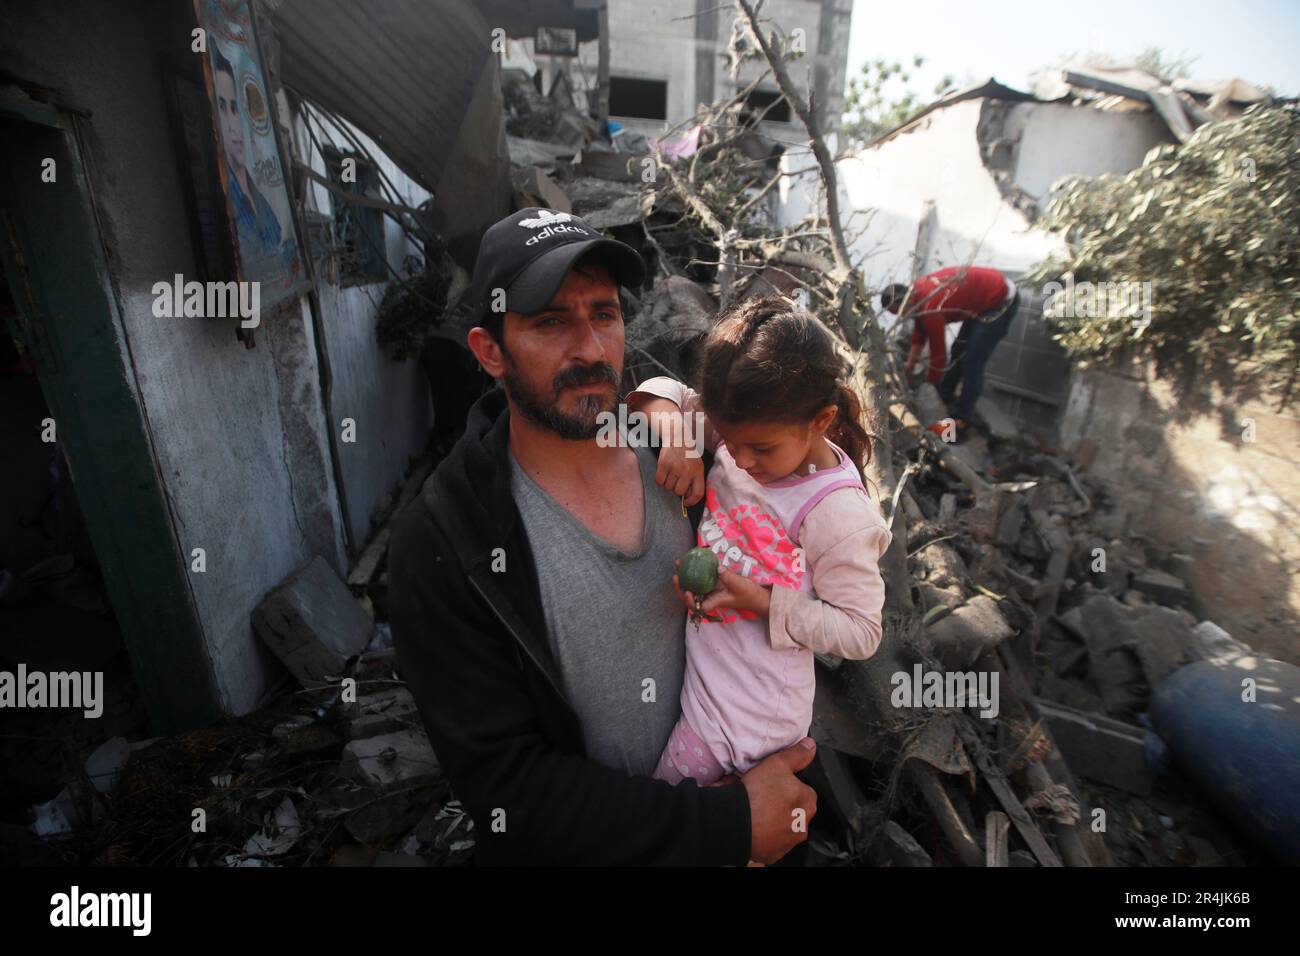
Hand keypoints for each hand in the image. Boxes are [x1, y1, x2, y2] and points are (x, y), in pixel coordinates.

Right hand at [656, 443, 704, 506]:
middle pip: (680, 492)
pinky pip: (659, 481)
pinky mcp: (663, 464)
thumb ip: (695, 481)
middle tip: (677, 481)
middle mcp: (687, 471)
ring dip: (668, 484)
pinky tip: (664, 473)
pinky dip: (660, 480)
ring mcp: (675, 468)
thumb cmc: (688, 454)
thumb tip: (687, 497)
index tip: (686, 503)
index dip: (692, 501)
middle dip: (677, 490)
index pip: (698, 493)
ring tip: (671, 474)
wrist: (678, 437)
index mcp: (698, 471)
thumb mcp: (698, 466)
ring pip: (668, 487)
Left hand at [673, 565, 771, 617]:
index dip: (689, 601)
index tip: (687, 591)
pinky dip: (695, 571)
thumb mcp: (739, 585)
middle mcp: (709, 597)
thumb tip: (717, 567)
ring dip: (685, 576)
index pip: (697, 606)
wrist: (756, 595)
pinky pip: (701, 578)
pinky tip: (692, 560)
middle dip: (680, 587)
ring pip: (693, 586)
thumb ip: (728, 577)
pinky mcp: (713, 583)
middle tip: (675, 575)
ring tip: (679, 564)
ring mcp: (710, 590)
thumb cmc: (747, 594)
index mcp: (714, 602)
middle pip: (690, 596)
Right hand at [742, 738, 817, 864]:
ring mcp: (788, 842)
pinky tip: (753, 823)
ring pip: (783, 825)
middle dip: (783, 803)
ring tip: (756, 809)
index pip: (805, 790)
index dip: (790, 785)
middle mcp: (803, 826)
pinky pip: (772, 841)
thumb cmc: (757, 794)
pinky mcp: (774, 853)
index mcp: (808, 803)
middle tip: (763, 795)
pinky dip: (765, 833)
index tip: (775, 783)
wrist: (734, 823)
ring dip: (774, 818)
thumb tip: (810, 746)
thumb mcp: (777, 764)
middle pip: (795, 809)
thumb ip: (796, 755)